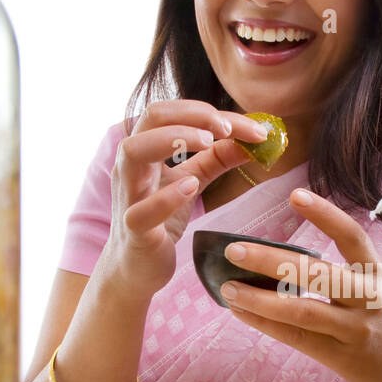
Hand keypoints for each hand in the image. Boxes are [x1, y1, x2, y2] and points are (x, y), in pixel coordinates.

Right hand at [105, 100, 267, 297]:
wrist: (135, 268)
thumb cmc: (159, 220)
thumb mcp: (190, 182)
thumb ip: (216, 160)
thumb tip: (250, 140)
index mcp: (145, 149)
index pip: (175, 113)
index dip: (213, 114)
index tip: (253, 128)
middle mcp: (131, 165)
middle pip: (151, 117)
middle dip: (193, 115)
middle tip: (227, 129)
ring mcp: (129, 195)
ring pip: (133, 151)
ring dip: (173, 139)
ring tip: (208, 143)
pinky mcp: (134, 229)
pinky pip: (142, 210)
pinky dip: (167, 196)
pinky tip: (191, 187)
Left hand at [218, 188, 381, 381]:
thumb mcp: (374, 290)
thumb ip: (337, 275)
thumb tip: (276, 260)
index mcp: (376, 273)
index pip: (352, 236)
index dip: (325, 214)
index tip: (295, 194)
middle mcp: (368, 298)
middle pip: (317, 273)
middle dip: (272, 260)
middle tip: (234, 249)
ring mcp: (356, 329)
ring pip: (302, 310)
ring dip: (259, 299)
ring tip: (228, 288)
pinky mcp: (342, 357)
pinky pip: (298, 338)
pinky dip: (266, 324)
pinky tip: (242, 313)